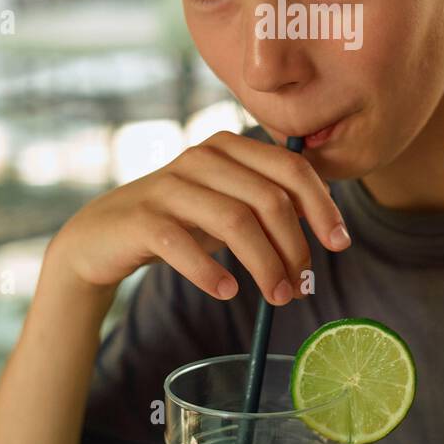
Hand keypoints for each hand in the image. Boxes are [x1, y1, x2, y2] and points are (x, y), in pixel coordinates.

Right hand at [48, 130, 350, 305]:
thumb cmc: (179, 221)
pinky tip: (227, 290)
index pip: (291, 167)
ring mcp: (169, 185)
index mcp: (228, 146)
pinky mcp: (142, 218)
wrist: (103, 236)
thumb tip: (328, 225)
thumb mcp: (227, 205)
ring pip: (234, 221)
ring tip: (277, 297)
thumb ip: (270, 203)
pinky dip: (210, 271)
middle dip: (295, 247)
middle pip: (268, 199)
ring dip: (264, 265)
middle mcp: (201, 156)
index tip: (340, 244)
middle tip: (303, 287)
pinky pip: (183, 245)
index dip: (323, 205)